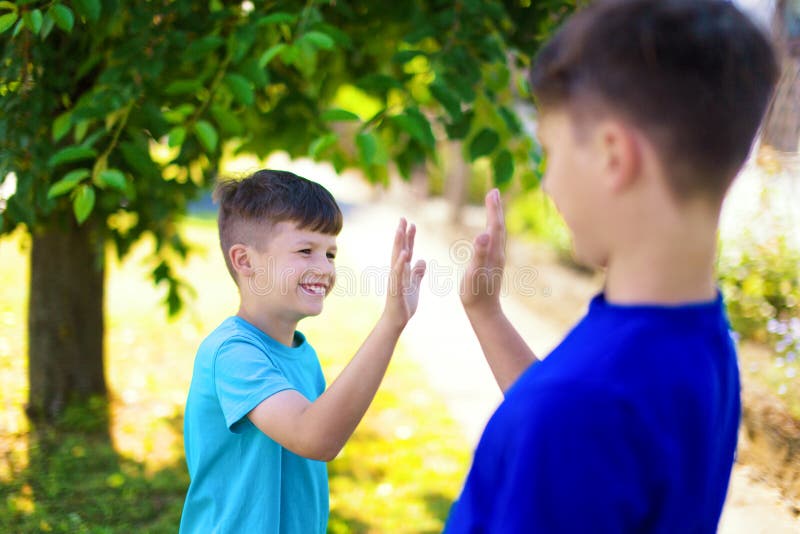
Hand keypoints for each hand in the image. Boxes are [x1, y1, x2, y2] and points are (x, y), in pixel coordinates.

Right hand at [384, 218, 425, 328]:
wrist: (397, 320)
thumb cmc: (405, 304)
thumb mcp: (415, 285)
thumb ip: (418, 273)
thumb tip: (422, 260)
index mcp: (403, 270)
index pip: (406, 249)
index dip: (409, 237)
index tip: (411, 223)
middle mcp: (397, 271)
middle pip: (399, 249)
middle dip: (402, 234)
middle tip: (403, 219)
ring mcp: (395, 278)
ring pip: (396, 257)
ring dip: (398, 243)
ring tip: (400, 230)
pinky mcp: (395, 287)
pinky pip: (398, 273)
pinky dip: (401, 263)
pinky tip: (404, 253)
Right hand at [460, 189, 505, 312]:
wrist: (484, 311)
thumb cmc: (475, 294)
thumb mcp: (474, 273)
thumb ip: (478, 254)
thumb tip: (483, 234)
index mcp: (493, 253)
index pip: (494, 226)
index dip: (493, 209)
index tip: (492, 192)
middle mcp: (497, 254)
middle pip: (498, 226)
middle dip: (495, 209)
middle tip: (494, 192)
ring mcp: (496, 259)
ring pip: (497, 234)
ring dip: (495, 218)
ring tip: (492, 205)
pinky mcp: (492, 264)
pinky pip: (493, 241)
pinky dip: (492, 230)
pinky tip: (488, 232)